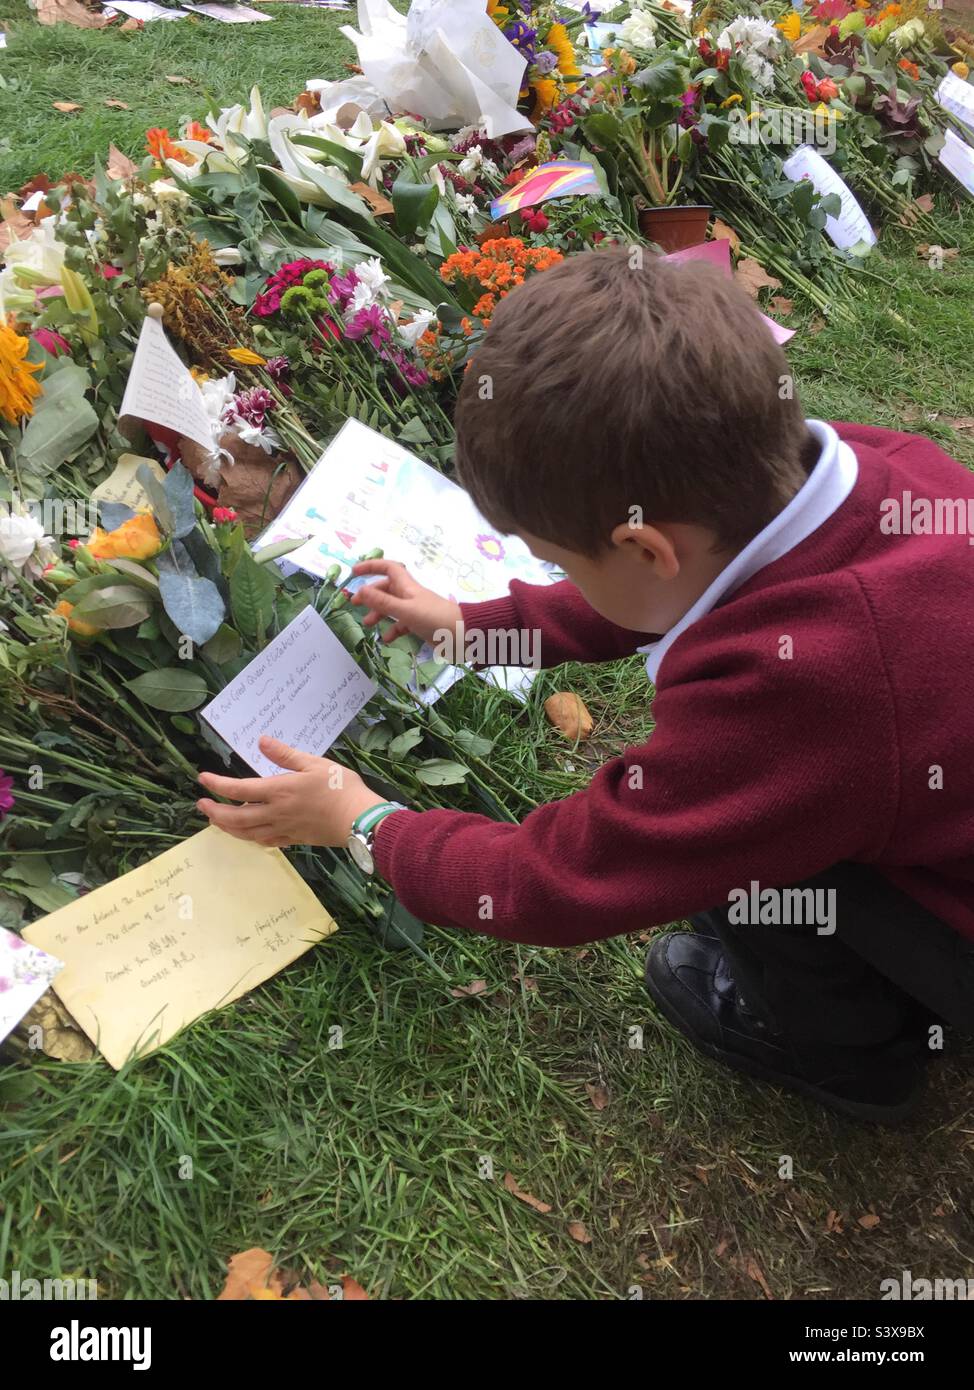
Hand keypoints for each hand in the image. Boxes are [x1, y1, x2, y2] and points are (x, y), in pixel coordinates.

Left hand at [196, 736, 385, 848]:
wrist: (358, 820)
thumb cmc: (340, 788)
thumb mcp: (314, 763)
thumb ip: (285, 754)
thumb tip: (262, 741)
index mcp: (279, 791)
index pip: (239, 789)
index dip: (217, 785)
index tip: (202, 779)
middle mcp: (275, 812)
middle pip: (236, 817)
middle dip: (214, 812)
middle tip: (201, 805)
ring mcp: (283, 829)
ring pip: (246, 833)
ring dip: (227, 827)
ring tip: (215, 820)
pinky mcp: (293, 839)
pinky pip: (264, 841)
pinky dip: (249, 837)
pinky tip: (246, 833)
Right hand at [350, 559, 462, 647]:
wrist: (463, 634)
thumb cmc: (435, 619)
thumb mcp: (405, 610)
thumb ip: (383, 602)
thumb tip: (360, 590)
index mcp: (407, 587)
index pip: (387, 568)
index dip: (371, 566)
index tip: (354, 572)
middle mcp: (410, 595)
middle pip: (386, 589)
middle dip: (370, 595)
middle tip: (354, 604)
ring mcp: (415, 610)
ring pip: (392, 608)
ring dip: (379, 613)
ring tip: (368, 624)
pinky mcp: (420, 624)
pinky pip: (402, 624)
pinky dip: (393, 629)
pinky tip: (387, 639)